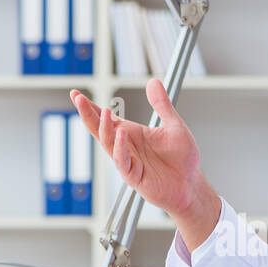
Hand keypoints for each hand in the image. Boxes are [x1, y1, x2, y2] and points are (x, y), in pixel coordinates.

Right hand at [69, 79, 206, 217]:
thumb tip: (153, 81)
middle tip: (78, 98)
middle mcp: (126, 146)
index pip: (106, 118)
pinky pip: (122, 161)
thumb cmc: (182, 159)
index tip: (76, 94)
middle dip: (88, 114)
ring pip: (108, 143)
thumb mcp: (174, 126)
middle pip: (100, 129)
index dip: (91, 107)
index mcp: (132, 134)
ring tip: (104, 111)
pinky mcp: (134, 176)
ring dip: (104, 128)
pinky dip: (120, 147)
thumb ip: (162, 105)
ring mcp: (128, 161)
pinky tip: (121, 133)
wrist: (191, 185)